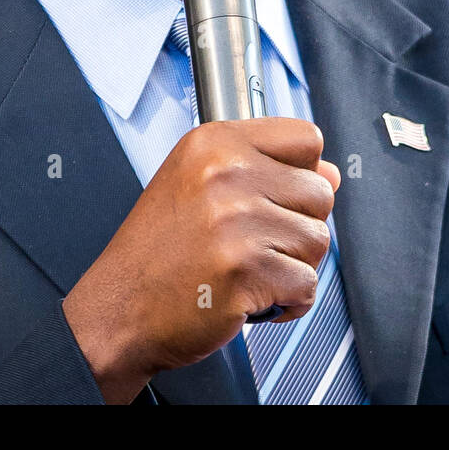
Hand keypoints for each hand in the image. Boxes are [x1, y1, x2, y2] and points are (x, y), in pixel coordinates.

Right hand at [62, 117, 339, 402]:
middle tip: (253, 243)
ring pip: (318, 241)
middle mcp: (225, 174)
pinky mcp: (245, 271)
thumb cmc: (157, 252)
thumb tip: (331, 174)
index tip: (276, 195)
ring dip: (292, 266)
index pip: (305, 138)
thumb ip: (265, 170)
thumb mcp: (198, 185)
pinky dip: (288, 301)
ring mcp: (235, 222)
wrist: (117, 311)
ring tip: (248, 269)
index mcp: (213, 143)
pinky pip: (307, 285)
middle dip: (297, 227)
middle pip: (320, 193)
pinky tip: (252, 297)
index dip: (301, 172)